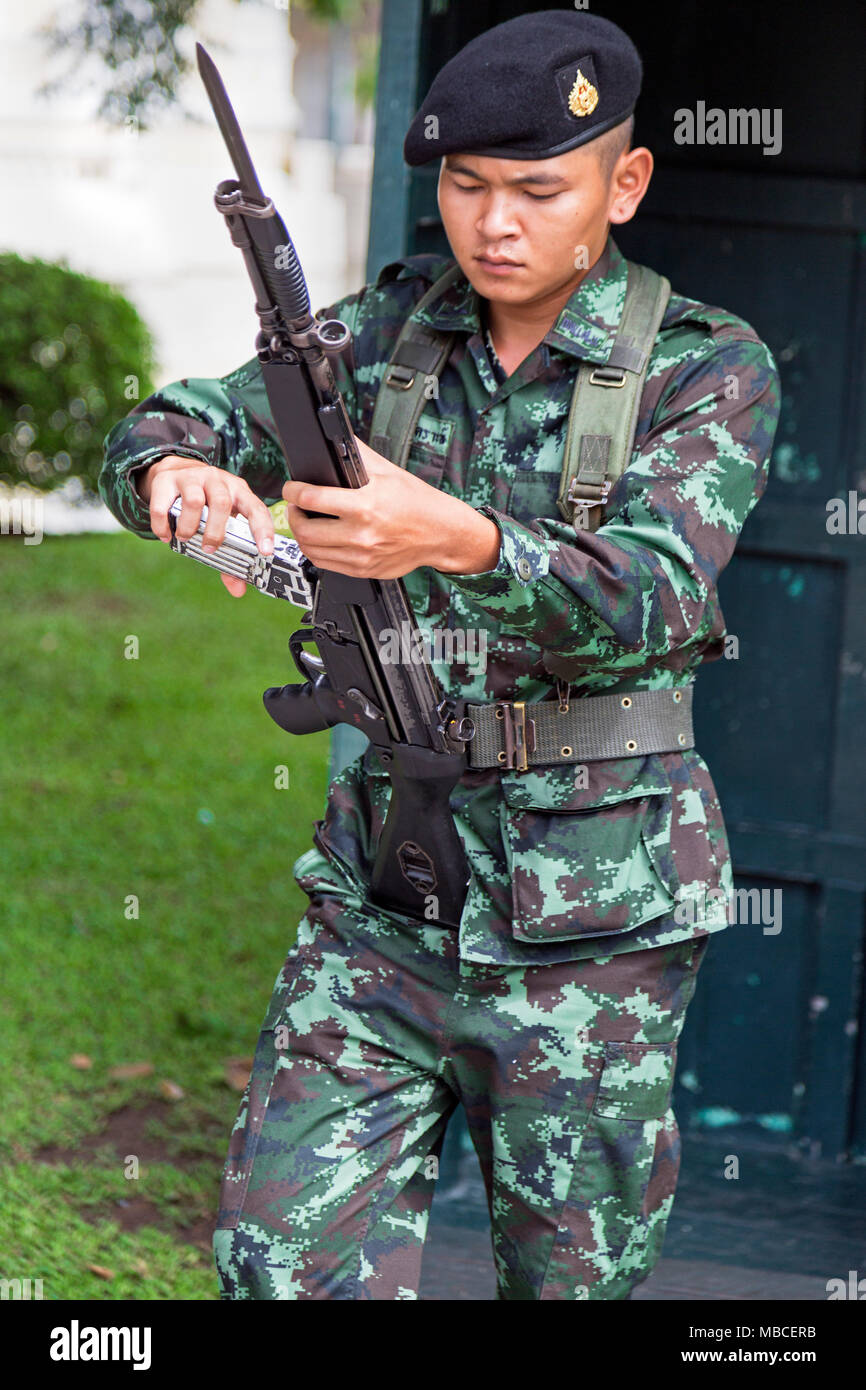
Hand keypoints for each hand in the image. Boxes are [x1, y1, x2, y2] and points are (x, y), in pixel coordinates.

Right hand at [140, 455, 274, 596]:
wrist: (176, 469)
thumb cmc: (208, 503)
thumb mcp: (224, 520)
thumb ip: (231, 553)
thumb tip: (238, 589)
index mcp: (239, 491)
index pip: (256, 509)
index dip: (263, 530)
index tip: (265, 552)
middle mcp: (217, 481)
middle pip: (222, 503)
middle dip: (216, 532)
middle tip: (210, 548)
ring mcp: (191, 478)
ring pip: (194, 501)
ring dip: (189, 527)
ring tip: (185, 538)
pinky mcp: (166, 481)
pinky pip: (163, 506)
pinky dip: (163, 526)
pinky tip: (166, 537)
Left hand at [281, 436, 500, 578]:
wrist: (441, 533)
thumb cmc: (418, 502)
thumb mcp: (388, 472)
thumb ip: (358, 455)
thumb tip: (337, 436)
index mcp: (366, 505)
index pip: (312, 499)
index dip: (293, 491)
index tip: (291, 488)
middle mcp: (362, 534)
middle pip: (305, 531)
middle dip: (293, 515)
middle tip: (296, 506)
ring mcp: (362, 556)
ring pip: (312, 551)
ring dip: (302, 535)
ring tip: (306, 522)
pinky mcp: (363, 570)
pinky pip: (326, 565)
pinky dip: (317, 551)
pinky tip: (321, 540)